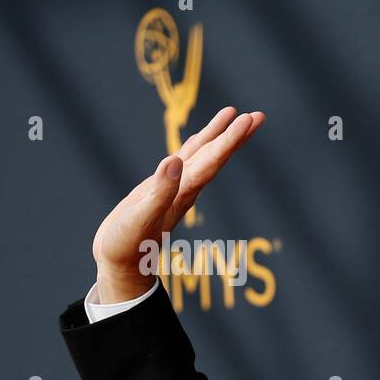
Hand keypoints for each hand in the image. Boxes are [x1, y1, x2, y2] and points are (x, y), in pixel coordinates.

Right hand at [91, 106, 264, 302]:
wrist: (121, 264)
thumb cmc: (128, 245)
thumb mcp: (141, 217)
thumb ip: (159, 191)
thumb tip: (175, 161)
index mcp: (183, 193)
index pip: (212, 161)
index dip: (229, 140)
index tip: (247, 120)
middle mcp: (185, 189)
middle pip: (215, 156)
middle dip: (235, 135)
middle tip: (258, 116)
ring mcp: (174, 188)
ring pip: (202, 156)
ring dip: (219, 136)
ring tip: (235, 115)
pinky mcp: (161, 189)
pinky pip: (184, 161)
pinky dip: (196, 146)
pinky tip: (201, 138)